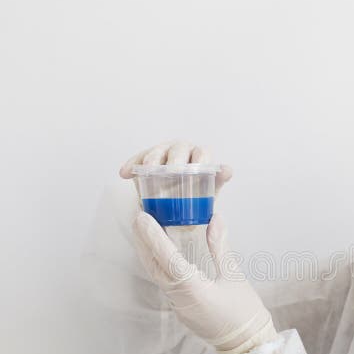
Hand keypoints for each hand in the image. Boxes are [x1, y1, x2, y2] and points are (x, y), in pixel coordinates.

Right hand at [118, 140, 233, 231]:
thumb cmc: (195, 194)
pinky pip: (138, 160)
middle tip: (173, 172)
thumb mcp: (208, 190)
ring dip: (152, 160)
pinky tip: (125, 173)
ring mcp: (163, 152)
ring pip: (157, 152)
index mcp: (200, 156)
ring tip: (148, 170)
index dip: (201, 159)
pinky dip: (132, 165)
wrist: (175, 204)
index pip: (203, 153)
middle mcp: (183, 150)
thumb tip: (228, 170)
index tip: (198, 169)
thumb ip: (218, 180)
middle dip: (176, 159)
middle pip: (179, 150)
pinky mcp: (146, 159)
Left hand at [131, 208, 277, 353]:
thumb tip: (215, 219)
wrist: (248, 345)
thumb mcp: (234, 276)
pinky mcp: (181, 310)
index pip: (168, 258)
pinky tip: (159, 254)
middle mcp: (180, 299)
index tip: (142, 217)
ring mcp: (178, 307)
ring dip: (148, 253)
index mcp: (194, 290)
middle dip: (144, 241)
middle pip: (154, 267)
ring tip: (144, 232)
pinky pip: (164, 284)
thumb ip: (220, 247)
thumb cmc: (245, 313)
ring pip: (157, 276)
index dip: (153, 236)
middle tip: (137, 218)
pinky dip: (158, 265)